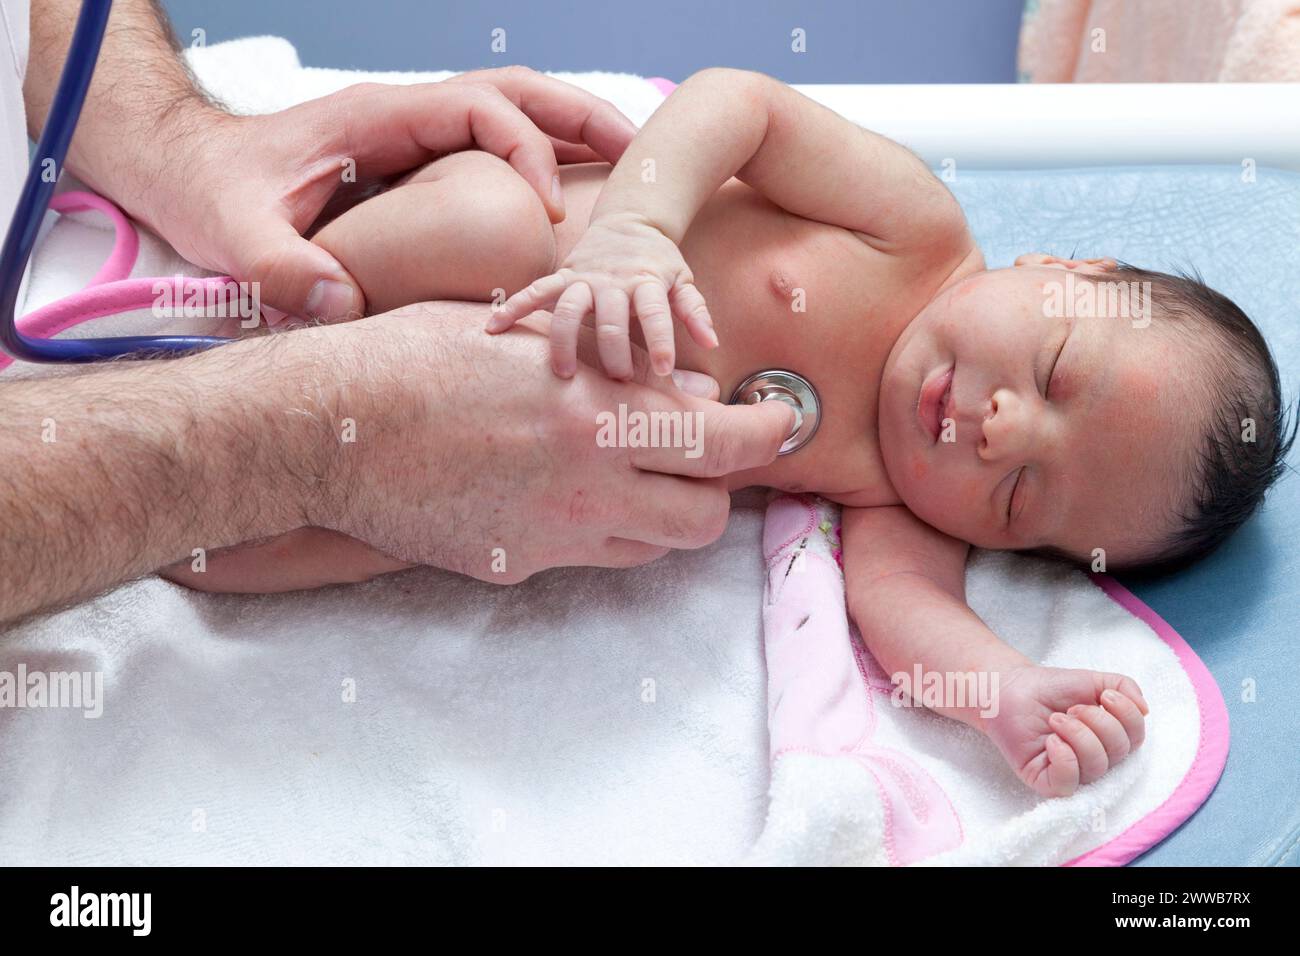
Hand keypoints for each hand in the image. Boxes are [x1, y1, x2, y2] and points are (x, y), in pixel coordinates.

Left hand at [129, 67, 638, 321]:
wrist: (185, 166)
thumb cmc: (210, 191)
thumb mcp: (234, 233)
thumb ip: (281, 269)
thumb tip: (342, 305)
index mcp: (379, 119)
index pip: (483, 110)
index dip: (527, 152)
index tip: (546, 214)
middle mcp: (407, 115)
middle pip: (519, 92)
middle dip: (583, 119)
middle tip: (643, 156)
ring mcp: (415, 132)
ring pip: (515, 111)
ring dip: (574, 132)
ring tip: (632, 169)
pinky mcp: (416, 157)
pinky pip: (495, 144)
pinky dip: (544, 157)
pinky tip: (575, 195)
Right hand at [302, 302, 793, 581]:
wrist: (328, 425)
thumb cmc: (421, 356)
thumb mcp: (531, 340)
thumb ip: (621, 373)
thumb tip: (691, 398)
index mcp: (599, 414)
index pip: (727, 444)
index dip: (766, 436)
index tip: (775, 424)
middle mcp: (587, 484)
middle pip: (706, 518)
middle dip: (715, 489)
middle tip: (699, 459)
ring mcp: (551, 535)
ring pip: (654, 547)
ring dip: (661, 514)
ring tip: (626, 473)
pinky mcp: (514, 565)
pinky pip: (588, 558)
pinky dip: (595, 530)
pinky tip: (554, 492)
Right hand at [485, 213, 717, 378]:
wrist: (631, 220)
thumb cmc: (660, 262)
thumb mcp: (684, 281)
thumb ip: (695, 313)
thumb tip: (712, 343)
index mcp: (646, 281)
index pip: (654, 313)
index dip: (660, 341)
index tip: (663, 372)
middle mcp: (612, 280)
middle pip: (609, 319)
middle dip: (612, 353)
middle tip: (617, 385)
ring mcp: (584, 278)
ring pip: (568, 308)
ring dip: (564, 341)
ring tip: (564, 374)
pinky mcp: (562, 277)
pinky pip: (535, 292)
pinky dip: (514, 307)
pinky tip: (494, 328)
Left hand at [983, 666, 1148, 797]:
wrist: (1010, 687)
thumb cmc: (1050, 688)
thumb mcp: (1095, 680)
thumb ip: (1124, 687)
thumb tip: (1145, 709)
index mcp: (1109, 737)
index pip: (1136, 738)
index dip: (1126, 715)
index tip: (1102, 696)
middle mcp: (1095, 757)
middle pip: (1119, 752)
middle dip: (1098, 722)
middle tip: (1072, 708)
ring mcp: (1071, 771)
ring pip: (1096, 766)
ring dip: (1079, 735)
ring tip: (1057, 719)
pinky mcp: (1046, 780)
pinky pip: (1067, 783)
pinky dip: (1064, 759)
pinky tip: (1052, 741)